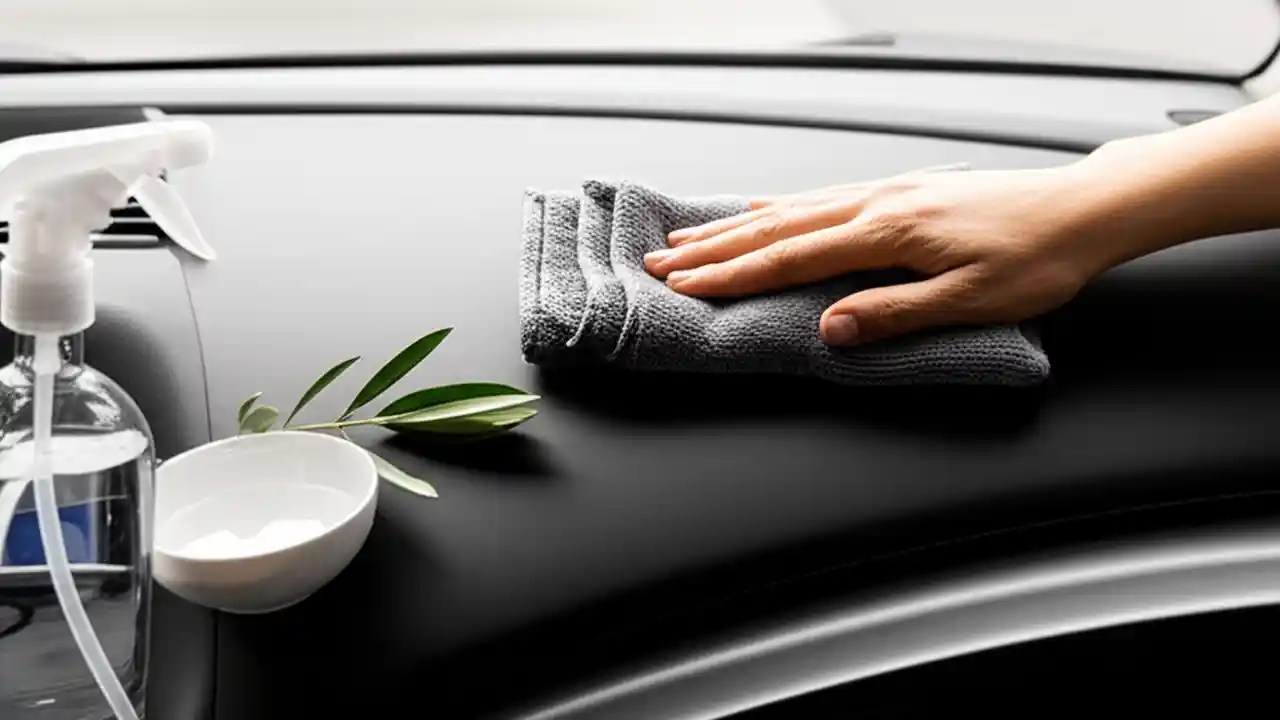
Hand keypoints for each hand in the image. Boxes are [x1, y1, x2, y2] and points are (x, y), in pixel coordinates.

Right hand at [643, 164, 1116, 345]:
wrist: (1081, 210)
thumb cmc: (1035, 259)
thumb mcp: (969, 300)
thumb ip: (893, 314)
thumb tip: (829, 330)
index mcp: (888, 232)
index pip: (791, 257)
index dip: (734, 275)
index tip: (685, 284)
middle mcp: (878, 203)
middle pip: (779, 226)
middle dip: (716, 248)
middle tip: (663, 259)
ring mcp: (888, 191)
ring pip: (795, 207)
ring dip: (739, 225)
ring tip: (693, 236)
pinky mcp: (901, 191)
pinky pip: (823, 196)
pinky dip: (782, 205)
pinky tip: (765, 208)